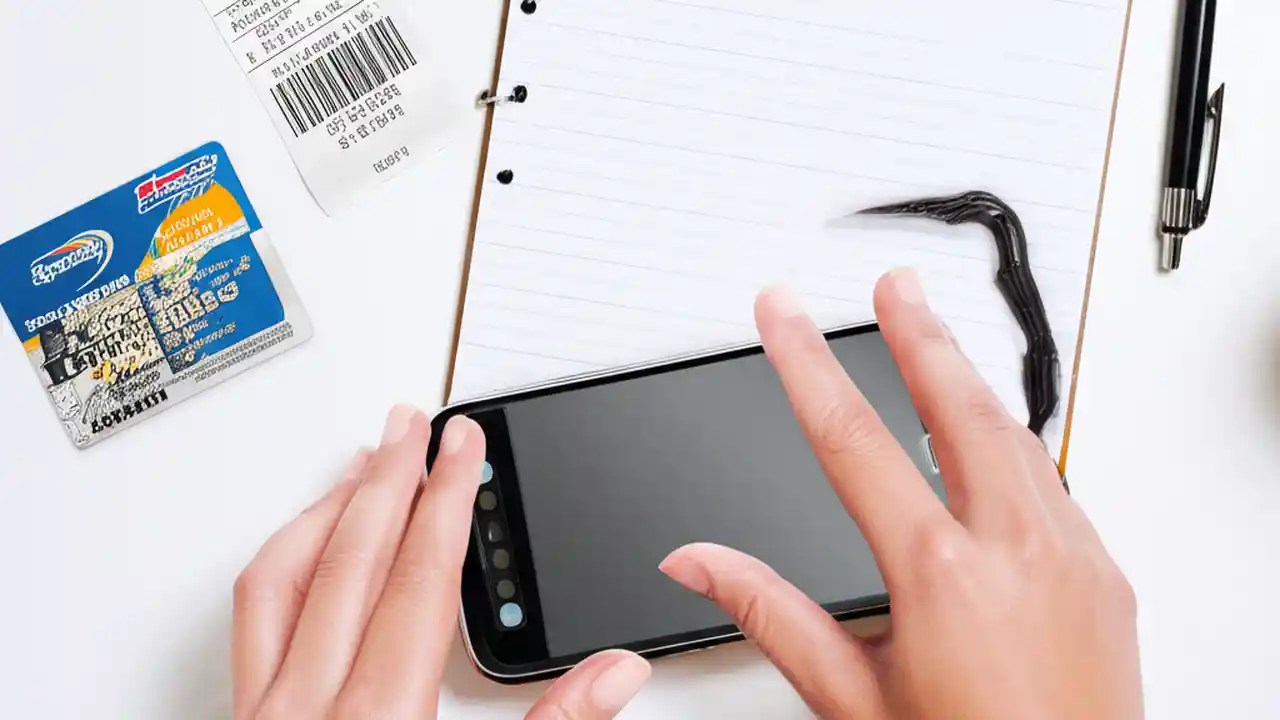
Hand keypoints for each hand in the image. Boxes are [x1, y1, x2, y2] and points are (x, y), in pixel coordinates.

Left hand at [232, 407, 649, 719]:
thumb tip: (616, 673)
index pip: (419, 577)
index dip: (448, 499)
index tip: (464, 445)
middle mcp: (309, 708)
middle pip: (353, 558)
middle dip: (390, 477)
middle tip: (417, 423)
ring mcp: (265, 715)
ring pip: (285, 577)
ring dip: (330, 507)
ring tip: (363, 462)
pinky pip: (254, 616)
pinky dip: (286, 560)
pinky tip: (310, 544)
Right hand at [660, 270, 1142, 719]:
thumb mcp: (852, 699)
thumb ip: (770, 614)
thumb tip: (697, 563)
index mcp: (939, 572)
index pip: (852, 438)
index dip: (805, 363)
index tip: (781, 314)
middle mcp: (1015, 547)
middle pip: (956, 405)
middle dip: (919, 333)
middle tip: (894, 285)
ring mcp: (1072, 556)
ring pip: (1017, 435)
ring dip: (970, 380)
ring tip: (938, 341)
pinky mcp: (1104, 575)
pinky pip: (1054, 482)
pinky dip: (1015, 444)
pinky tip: (995, 440)